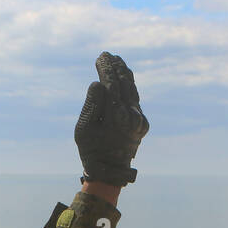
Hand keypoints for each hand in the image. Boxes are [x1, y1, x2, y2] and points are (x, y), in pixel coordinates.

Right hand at [73, 51, 148, 186]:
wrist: (111, 173)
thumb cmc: (91, 151)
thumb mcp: (84, 129)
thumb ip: (92, 104)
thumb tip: (99, 83)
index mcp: (117, 117)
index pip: (112, 84)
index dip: (107, 69)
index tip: (102, 56)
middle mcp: (132, 116)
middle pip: (125, 84)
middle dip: (117, 68)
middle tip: (109, 55)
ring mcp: (140, 120)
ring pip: (133, 91)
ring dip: (125, 75)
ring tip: (118, 62)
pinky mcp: (143, 124)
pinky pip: (135, 101)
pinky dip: (130, 88)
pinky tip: (125, 80)